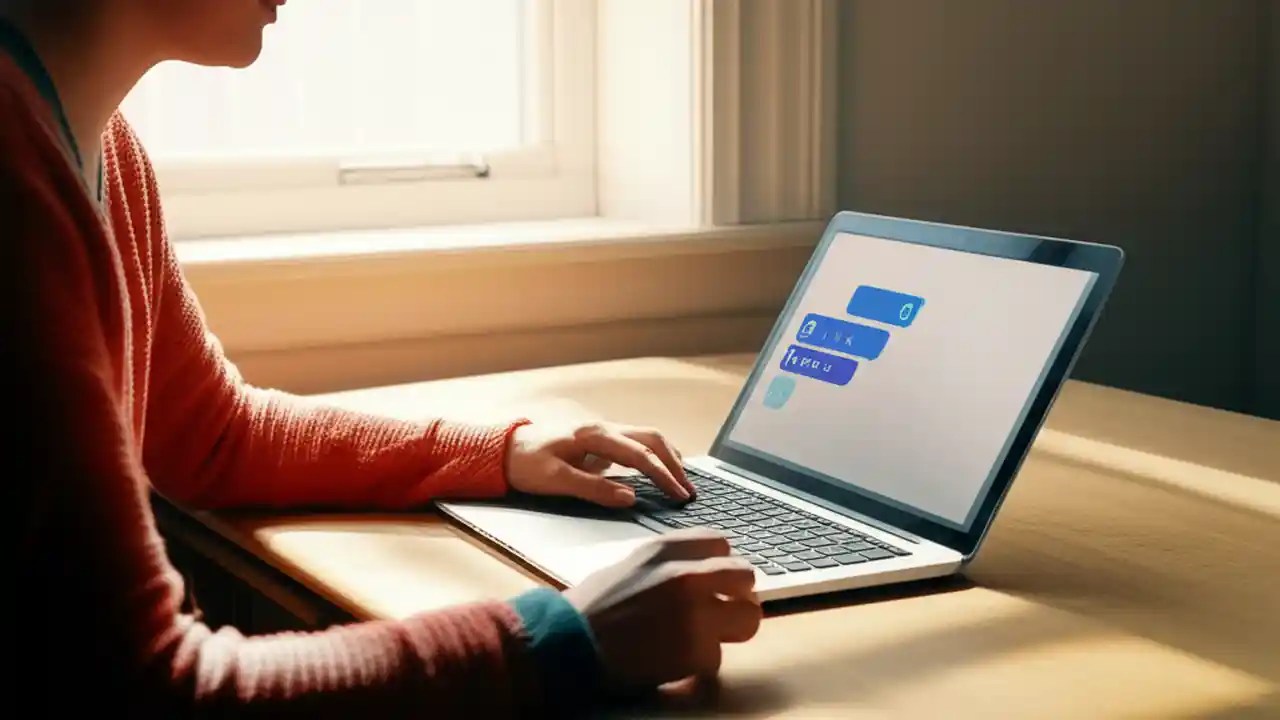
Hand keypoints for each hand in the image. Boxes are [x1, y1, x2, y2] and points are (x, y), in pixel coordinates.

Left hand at [505, 420, 695, 506]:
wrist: (504, 448)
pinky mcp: (600, 439)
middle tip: (689, 490)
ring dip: (668, 456)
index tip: (679, 496)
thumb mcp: (556, 481)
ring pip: (647, 437)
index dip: (663, 476)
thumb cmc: (526, 464)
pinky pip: (636, 442)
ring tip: (682, 479)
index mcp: (595, 436)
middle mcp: (603, 428)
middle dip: (675, 464)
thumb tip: (630, 498)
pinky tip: (660, 468)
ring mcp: (603, 431)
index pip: (640, 455)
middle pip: (652, 439)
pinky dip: (655, 454)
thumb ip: (594, 488)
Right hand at [565, 528, 761, 689]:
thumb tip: (700, 572)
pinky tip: (678, 665)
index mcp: (667, 550)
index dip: (722, 565)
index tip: (718, 580)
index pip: (721, 542)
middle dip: (736, 596)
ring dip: (729, 632)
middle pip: (745, 575)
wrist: (566, 644)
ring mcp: (695, 611)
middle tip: (722, 613)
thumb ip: (667, 565)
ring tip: (706, 642)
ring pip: (748, 618)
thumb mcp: (629, 567)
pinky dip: (700, 667)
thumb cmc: (590, 609)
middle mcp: (687, 574)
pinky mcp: (696, 649)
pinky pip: (719, 658)